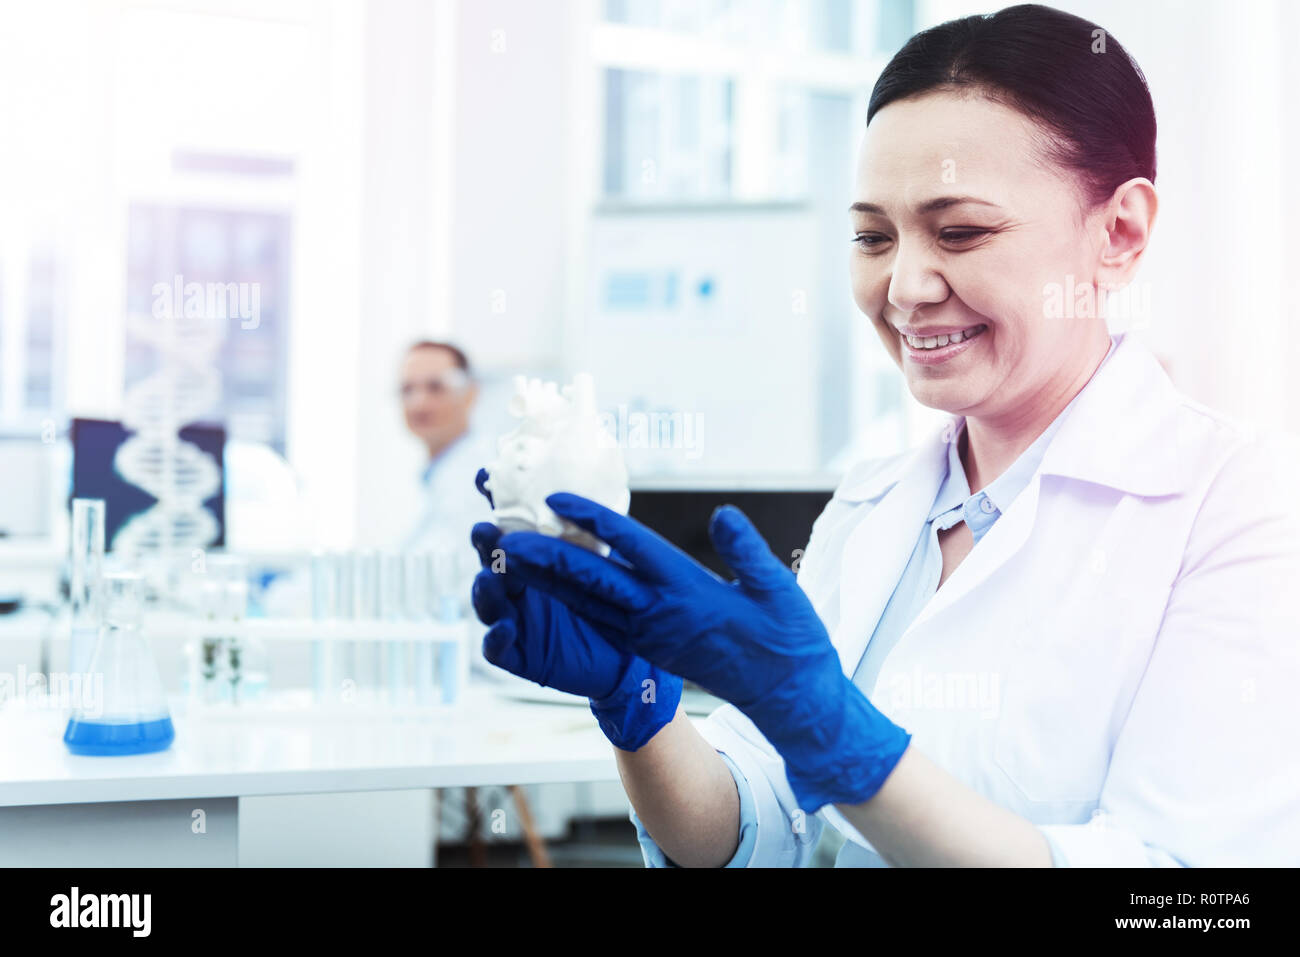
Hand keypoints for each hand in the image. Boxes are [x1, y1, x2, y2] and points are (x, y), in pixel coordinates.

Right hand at [469, 470, 680, 750]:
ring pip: (488, 600)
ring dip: (484, 588)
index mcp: (538, 554)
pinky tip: (505, 628)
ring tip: (489, 578)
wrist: (632, 658)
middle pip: (491, 557)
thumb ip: (594, 532)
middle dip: (485, 542)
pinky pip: (497, 647)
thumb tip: (588, 489)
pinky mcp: (519, 653)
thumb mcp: (611, 562)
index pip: (510, 521)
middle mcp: (518, 582)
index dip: (493, 499)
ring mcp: (515, 617)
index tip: (485, 475)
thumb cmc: (619, 604)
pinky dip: (496, 638)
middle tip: (484, 529)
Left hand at [495, 493, 911, 811]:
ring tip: (508, 555)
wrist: (787, 696)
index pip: (629, 549)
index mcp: (686, 594)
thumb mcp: (778, 590)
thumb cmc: (789, 639)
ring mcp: (650, 634)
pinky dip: (571, 596)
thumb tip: (722, 513)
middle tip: (500, 535)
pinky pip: (601, 617)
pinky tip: (551, 581)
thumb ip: (747, 552)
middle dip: (543, 556)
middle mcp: (658, 616)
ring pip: (586, 602)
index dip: (591, 520)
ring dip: (545, 579)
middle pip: (590, 579)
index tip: (555, 498)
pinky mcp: (651, 645)